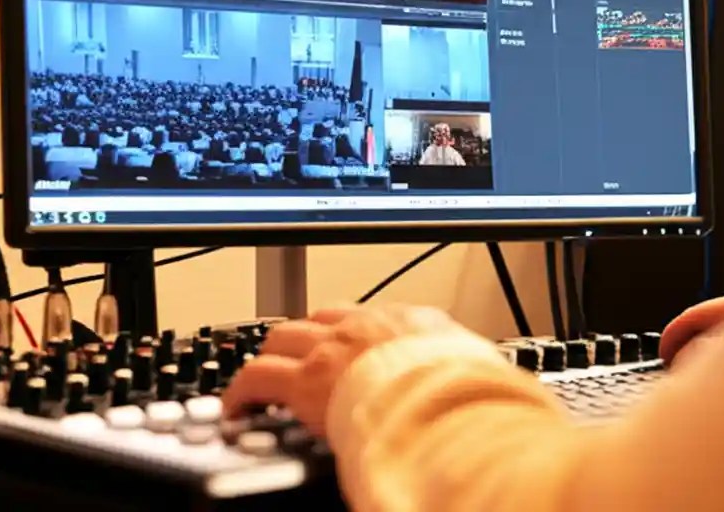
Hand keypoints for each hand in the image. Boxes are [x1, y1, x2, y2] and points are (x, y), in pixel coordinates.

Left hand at [222, 304, 462, 436]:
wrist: (443, 397)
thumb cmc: (466, 391)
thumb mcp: (477, 368)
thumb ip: (465, 368)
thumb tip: (486, 384)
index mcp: (412, 323)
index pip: (373, 316)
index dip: (352, 331)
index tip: (348, 344)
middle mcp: (367, 326)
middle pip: (321, 317)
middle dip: (307, 336)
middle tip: (296, 357)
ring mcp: (331, 349)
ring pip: (284, 337)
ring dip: (273, 356)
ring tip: (263, 377)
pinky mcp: (304, 380)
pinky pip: (256, 377)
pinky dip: (243, 390)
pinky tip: (237, 407)